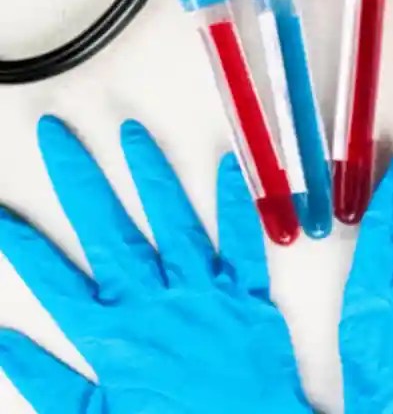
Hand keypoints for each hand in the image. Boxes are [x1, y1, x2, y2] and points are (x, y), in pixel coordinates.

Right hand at [0, 117, 311, 413]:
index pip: (54, 279)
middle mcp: (153, 305)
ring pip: (172, 224)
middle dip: (79, 179)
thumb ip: (48, 381)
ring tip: (131, 132)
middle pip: (107, 232)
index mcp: (109, 337)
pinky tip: (228, 165)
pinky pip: (242, 244)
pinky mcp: (248, 297)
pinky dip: (236, 206)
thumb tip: (4, 342)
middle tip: (56, 133)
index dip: (21, 243)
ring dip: (150, 175)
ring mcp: (202, 296)